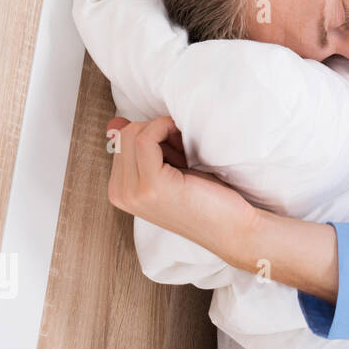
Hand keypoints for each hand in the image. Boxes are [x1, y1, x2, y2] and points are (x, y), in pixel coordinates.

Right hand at [105, 116, 257, 265]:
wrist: (232, 228)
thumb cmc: (205, 198)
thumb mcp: (169, 171)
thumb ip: (145, 151)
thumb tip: (117, 120)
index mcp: (119, 191)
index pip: (120, 141)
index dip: (152, 134)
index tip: (177, 144)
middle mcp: (121, 194)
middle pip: (125, 135)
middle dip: (157, 130)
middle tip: (184, 144)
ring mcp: (134, 192)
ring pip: (133, 134)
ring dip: (163, 130)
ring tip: (186, 149)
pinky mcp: (152, 186)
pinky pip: (146, 139)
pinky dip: (165, 128)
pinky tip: (185, 139)